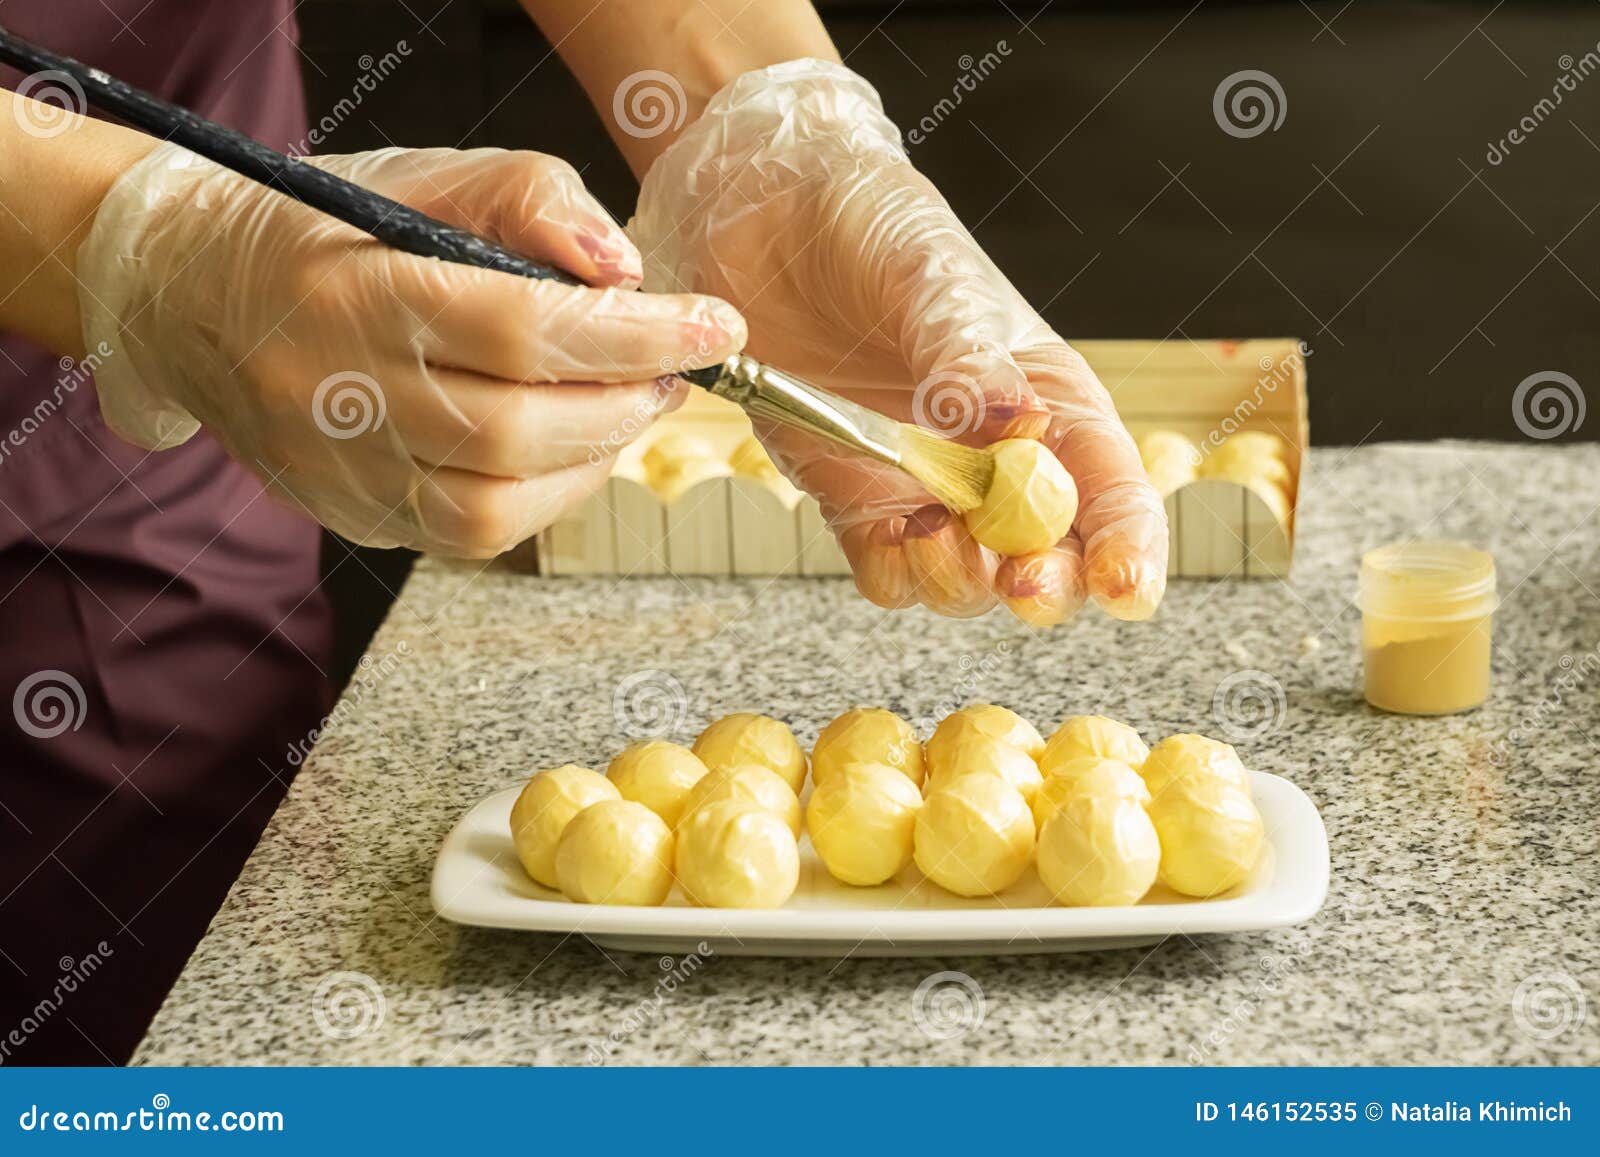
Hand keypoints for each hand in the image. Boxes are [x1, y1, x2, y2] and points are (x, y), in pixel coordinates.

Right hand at [76, 144, 744, 555]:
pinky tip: (570, 448)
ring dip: (593, 461)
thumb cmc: (326, 226)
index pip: (521, 330)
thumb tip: (624, 270)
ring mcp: (340, 472)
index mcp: (354, 292)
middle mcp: (338, 394)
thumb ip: (532, 202)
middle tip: (673, 371)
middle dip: (625, 403)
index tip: (716, 326)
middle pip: (517, 432)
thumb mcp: (427, 177)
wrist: (194, 296)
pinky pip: (470, 538)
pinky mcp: (354, 516)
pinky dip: (546, 497)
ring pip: (496, 508)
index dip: (634, 336)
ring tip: (626, 407)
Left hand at [630, 61, 1165, 623]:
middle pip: (1051, 556)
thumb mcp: (931, 277)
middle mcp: (997, 458)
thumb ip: (969, 357)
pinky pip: (889, 572)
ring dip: (964, 581)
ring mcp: (925, 487)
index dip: (1128, 546)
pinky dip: (896, 572)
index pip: (1111, 488)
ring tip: (933, 537)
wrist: (763, 211)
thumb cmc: (872, 224)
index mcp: (1048, 400)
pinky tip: (889, 537)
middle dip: (1050, 585)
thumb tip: (1021, 425)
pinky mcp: (855, 501)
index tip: (1125, 586)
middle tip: (1026, 584)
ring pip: (971, 580)